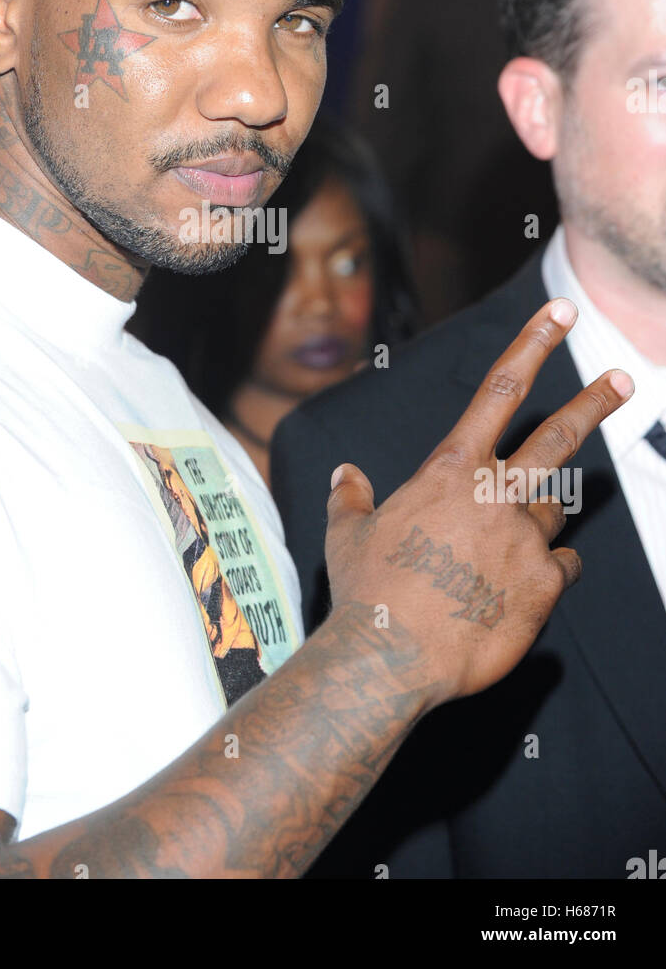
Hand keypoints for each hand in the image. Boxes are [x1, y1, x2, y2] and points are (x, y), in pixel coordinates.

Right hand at [323, 298, 633, 706]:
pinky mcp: (544, 586)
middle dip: (596, 401)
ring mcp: (527, 540)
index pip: (499, 389)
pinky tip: (522, 587)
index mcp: (450, 470)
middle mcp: (497, 495)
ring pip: (555, 508)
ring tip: (509, 540)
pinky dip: (549, 570)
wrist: (391, 659)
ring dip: (542, 514)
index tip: (560, 312)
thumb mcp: (347, 534)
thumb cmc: (365, 591)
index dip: (533, 343)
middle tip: (625, 378)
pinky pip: (563, 566)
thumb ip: (353, 499)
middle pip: (560, 436)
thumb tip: (345, 476)